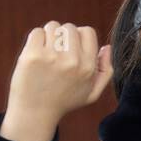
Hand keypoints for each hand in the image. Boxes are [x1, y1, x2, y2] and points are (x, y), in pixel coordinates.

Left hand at [1, 22, 111, 140]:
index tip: (71, 50)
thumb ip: (106, 71)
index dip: (79, 37)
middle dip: (63, 36)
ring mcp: (51, 57)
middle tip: (57, 53)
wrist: (35, 114)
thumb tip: (107, 47)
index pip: (87, 31)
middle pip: (69, 27)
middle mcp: (72, 61)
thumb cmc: (63, 102)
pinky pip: (37, 32)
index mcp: (88, 67)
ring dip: (49, 36)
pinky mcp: (33, 55)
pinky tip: (36, 55)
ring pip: (53, 26)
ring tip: (46, 54)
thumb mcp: (92, 93)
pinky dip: (36, 40)